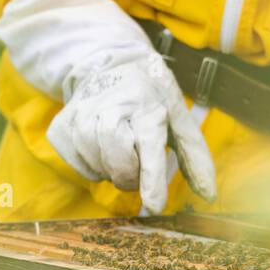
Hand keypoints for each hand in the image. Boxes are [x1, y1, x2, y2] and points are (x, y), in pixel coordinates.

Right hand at [46, 53, 216, 213]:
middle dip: (133, 176)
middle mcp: (112, 109)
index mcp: (147, 107)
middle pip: (120, 165)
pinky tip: (101, 142)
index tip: (155, 206)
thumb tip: (209, 195)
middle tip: (139, 160)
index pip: (149, 147)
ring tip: (121, 144)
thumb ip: (195, 156)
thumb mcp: (178, 116)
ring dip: (114, 168)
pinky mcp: (60, 127)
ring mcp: (81, 117)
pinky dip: (94, 164)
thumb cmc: (150, 95)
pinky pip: (80, 167)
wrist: (108, 63)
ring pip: (99, 168)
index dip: (152, 179)